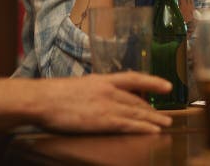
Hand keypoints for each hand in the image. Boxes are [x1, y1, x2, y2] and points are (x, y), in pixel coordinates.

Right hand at [37, 72, 172, 133]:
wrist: (43, 99)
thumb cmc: (53, 94)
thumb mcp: (77, 87)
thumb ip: (91, 91)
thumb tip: (96, 98)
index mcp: (100, 80)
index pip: (133, 78)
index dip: (151, 81)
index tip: (166, 85)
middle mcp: (108, 90)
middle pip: (137, 100)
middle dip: (153, 108)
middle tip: (166, 115)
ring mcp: (107, 104)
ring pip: (137, 112)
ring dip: (154, 119)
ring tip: (166, 124)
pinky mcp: (104, 120)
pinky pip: (129, 124)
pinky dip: (144, 127)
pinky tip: (154, 131)